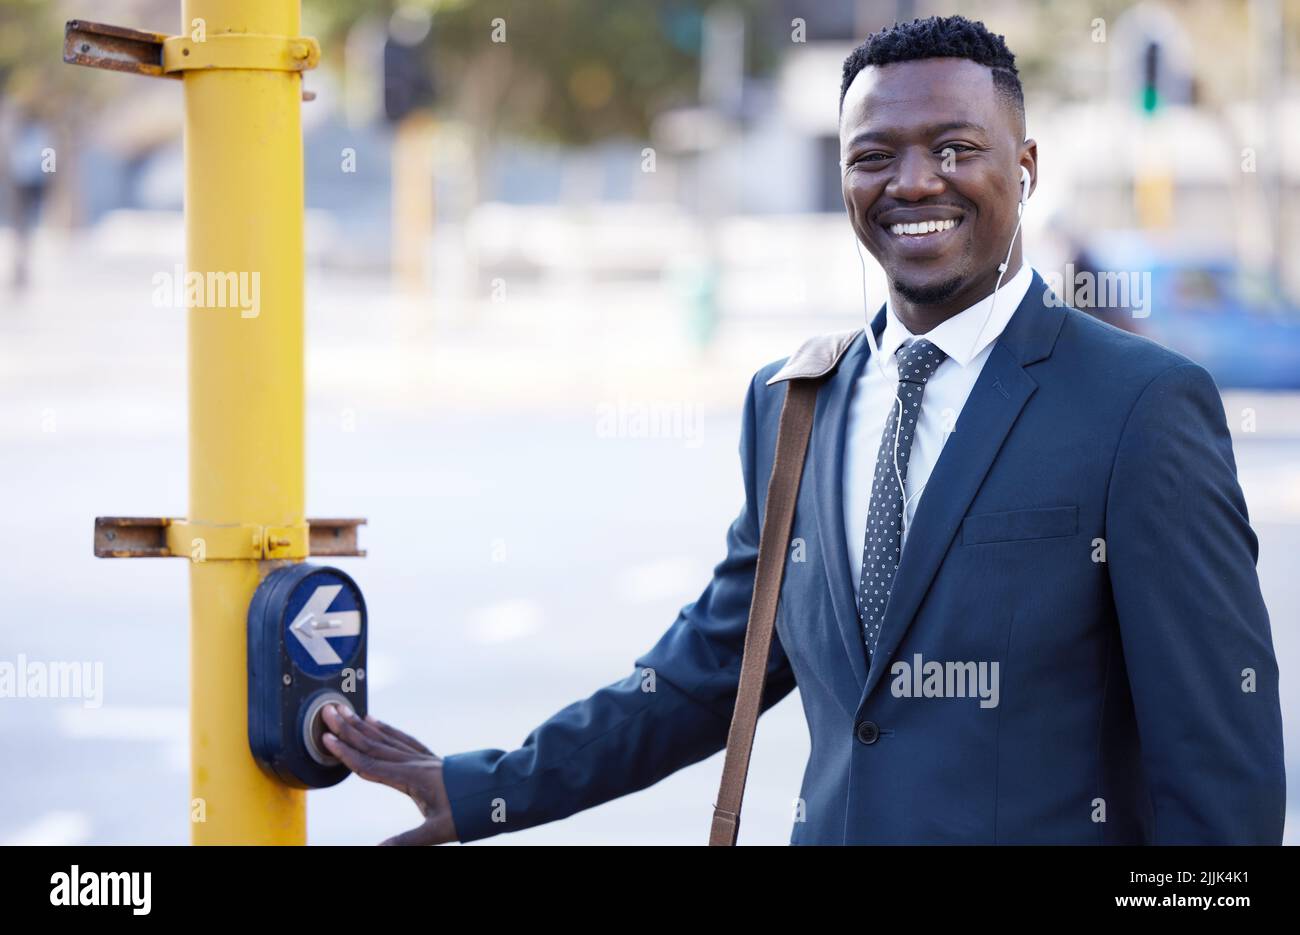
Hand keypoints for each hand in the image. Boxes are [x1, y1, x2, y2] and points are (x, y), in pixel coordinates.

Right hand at [320, 704, 458, 845]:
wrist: (500, 793)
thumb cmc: (470, 812)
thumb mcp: (438, 831)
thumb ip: (406, 841)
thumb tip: (376, 850)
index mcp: (410, 778)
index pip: (370, 764)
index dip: (345, 753)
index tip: (326, 739)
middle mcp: (414, 763)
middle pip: (374, 744)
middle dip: (348, 729)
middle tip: (328, 712)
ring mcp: (422, 759)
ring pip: (387, 738)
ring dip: (364, 726)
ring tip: (347, 713)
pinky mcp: (430, 759)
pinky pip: (403, 740)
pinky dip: (387, 730)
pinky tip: (377, 723)